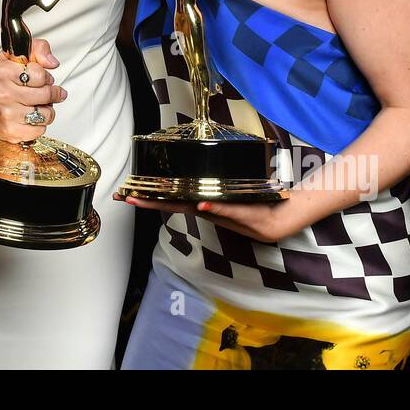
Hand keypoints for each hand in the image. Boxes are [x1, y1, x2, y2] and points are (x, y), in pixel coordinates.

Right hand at [0, 38, 65, 142]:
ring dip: (47, 109)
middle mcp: (2, 93)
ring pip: (46, 115)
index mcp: (2, 72)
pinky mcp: (9, 131)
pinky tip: (30, 116)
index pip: (40, 74)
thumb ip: (38, 49)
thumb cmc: (0, 79)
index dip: (46, 76)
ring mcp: (5, 114)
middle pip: (45, 95)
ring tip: (38, 104)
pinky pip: (39, 130)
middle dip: (52, 93)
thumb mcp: (16, 55)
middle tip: (47, 92)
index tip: (43, 78)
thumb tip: (52, 63)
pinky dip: (39, 124)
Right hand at [113, 193, 299, 243]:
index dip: (149, 198)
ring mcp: (220, 211)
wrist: (282, 219)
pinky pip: (224, 207)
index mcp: (203, 204)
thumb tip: (196, 191)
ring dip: (169, 204)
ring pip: (189, 207)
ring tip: (147, 200)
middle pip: (172, 204)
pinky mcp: (240, 211)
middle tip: (126, 197)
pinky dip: (212, 206)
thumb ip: (216, 194)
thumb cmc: (257, 206)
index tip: (128, 195)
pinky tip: (199, 203)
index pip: (171, 200)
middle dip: (149, 201)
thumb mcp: (231, 197)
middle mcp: (207, 208)